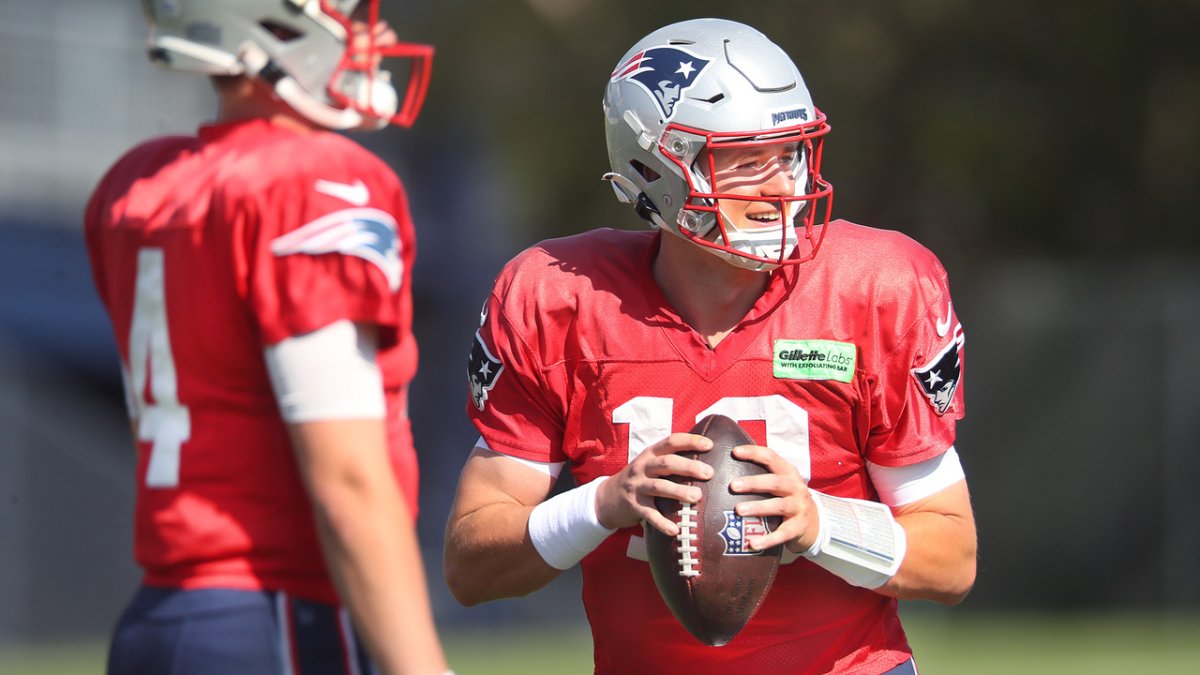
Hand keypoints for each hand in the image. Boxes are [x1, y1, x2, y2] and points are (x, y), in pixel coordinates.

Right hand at [595, 433, 713, 535]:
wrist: (606, 498)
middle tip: (709, 473)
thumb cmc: (639, 480)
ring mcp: (637, 486)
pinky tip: (675, 530)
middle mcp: (642, 467)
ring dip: (679, 491)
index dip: (690, 441)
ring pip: (659, 487)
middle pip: (667, 463)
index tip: (709, 445)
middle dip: (689, 466)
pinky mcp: (633, 506)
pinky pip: (649, 515)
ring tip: (697, 497)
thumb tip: (705, 461)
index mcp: (650, 454)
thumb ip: (670, 461)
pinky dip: (662, 523)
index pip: (671, 442)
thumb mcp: (649, 464)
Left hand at [729, 444, 819, 553]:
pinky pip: (782, 534)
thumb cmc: (787, 498)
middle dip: (753, 483)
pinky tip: (752, 543)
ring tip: (738, 510)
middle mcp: (796, 487)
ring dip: (758, 507)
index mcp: (788, 472)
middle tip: (732, 485)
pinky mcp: (798, 528)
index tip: (734, 452)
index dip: (754, 453)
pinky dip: (768, 539)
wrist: (814, 522)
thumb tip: (725, 465)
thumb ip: (762, 474)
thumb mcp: (781, 482)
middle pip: (775, 482)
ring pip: (778, 506)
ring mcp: (799, 507)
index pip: (771, 458)